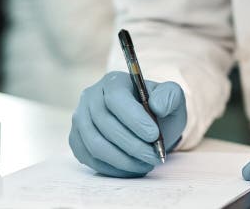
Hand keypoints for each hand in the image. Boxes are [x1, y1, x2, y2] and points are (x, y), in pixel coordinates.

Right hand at [69, 71, 186, 177]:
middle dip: (133, 144)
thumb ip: (170, 96)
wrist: (146, 125)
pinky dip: (113, 168)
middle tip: (155, 156)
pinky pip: (90, 158)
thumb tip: (157, 106)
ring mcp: (80, 119)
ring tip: (147, 163)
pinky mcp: (76, 140)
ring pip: (95, 145)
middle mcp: (91, 96)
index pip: (117, 98)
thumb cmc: (159, 110)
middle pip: (105, 123)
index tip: (154, 135)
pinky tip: (132, 168)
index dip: (134, 119)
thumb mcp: (172, 98)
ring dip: (123, 159)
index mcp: (114, 81)